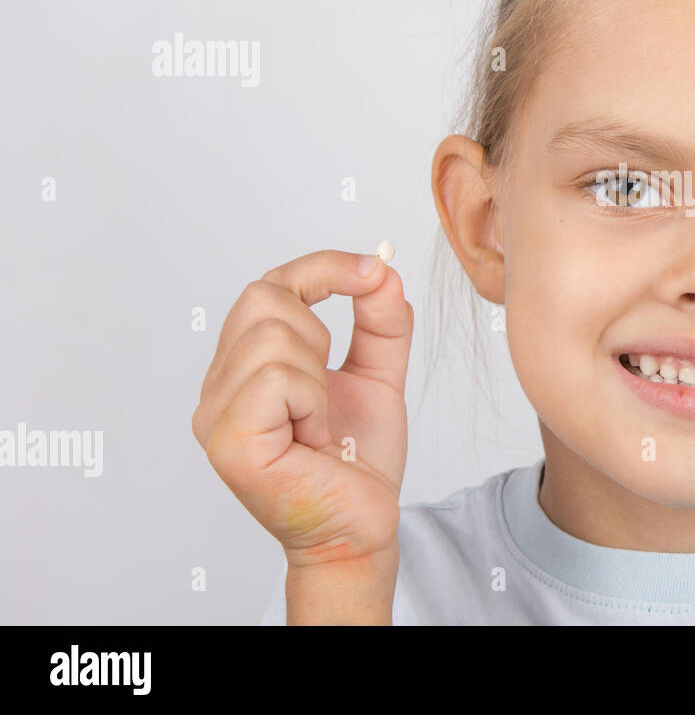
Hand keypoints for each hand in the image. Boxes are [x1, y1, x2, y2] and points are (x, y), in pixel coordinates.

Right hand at [192, 249, 412, 569]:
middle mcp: (218, 386)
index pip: (269, 285)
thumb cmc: (358, 460)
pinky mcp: (228, 441)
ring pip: (272, 336)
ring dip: (318, 378)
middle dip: (319, 331)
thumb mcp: (379, 374)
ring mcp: (215, 414)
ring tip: (318, 423)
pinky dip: (312, 401)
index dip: (322, 267)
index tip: (372, 271)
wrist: (362, 524)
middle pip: (264, 296)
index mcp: (245, 366)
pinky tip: (311, 438)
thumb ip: (382, 322)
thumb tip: (381, 271)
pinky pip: (276, 378)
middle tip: (329, 389)